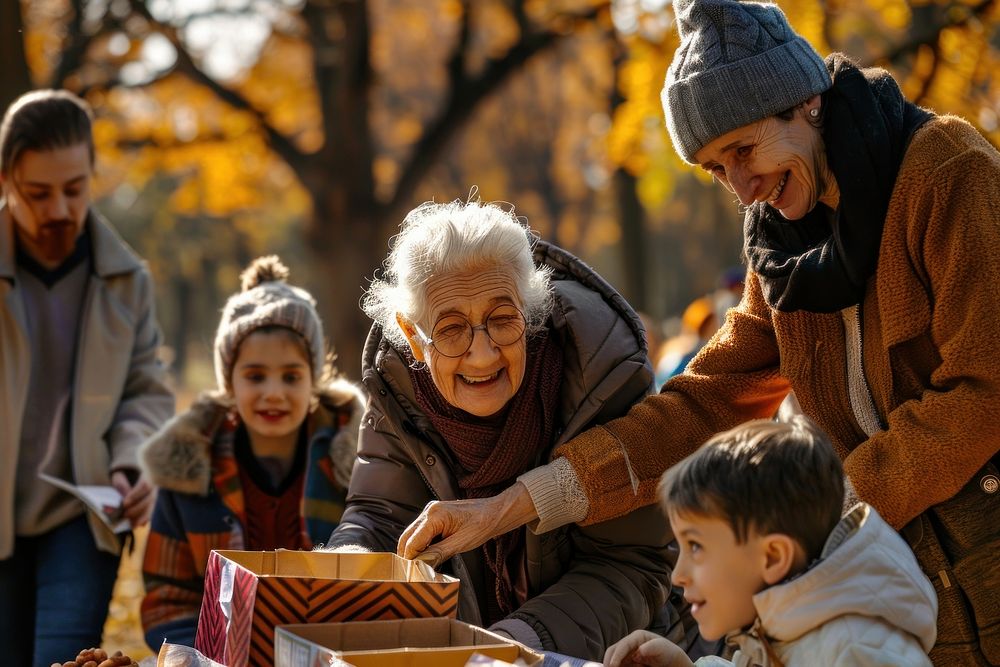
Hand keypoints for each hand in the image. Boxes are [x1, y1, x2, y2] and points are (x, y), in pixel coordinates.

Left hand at [110, 470, 155, 527]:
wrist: (130, 475)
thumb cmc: (124, 476)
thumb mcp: (120, 476)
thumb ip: (121, 484)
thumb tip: (124, 496)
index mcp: (148, 475)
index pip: (144, 485)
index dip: (135, 495)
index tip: (124, 503)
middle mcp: (155, 485)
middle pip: (150, 498)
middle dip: (137, 508)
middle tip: (125, 514)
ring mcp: (155, 494)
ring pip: (152, 506)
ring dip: (143, 516)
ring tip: (133, 525)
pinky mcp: (153, 503)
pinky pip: (152, 511)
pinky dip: (146, 518)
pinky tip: (141, 525)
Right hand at [397, 482, 537, 565]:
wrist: (494, 512)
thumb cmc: (482, 525)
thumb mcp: (461, 543)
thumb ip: (438, 553)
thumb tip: (421, 565)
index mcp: (435, 515)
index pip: (412, 542)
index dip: (410, 560)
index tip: (411, 574)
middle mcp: (429, 510)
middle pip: (407, 537)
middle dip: (408, 556)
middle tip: (413, 574)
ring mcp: (431, 511)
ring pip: (412, 534)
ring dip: (414, 550)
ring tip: (420, 567)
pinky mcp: (435, 515)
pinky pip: (421, 531)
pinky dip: (421, 544)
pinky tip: (427, 555)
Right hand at [604, 630, 693, 666]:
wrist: (670, 659)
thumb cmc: (666, 651)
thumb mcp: (662, 647)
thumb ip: (652, 647)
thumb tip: (639, 650)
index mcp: (636, 637)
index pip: (622, 645)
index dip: (616, 656)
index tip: (612, 666)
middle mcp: (629, 644)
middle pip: (613, 651)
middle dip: (609, 661)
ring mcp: (627, 653)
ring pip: (614, 660)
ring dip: (613, 665)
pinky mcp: (628, 661)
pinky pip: (620, 665)